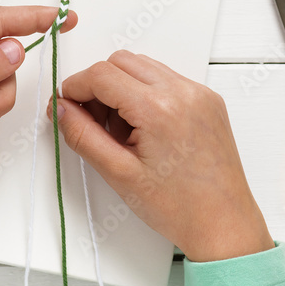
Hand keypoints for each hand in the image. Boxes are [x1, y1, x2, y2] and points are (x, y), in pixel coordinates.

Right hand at [55, 50, 271, 261]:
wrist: (223, 224)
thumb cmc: (178, 207)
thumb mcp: (118, 173)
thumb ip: (82, 135)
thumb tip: (61, 108)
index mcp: (159, 109)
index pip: (101, 75)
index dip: (75, 87)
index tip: (65, 106)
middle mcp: (183, 92)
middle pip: (121, 61)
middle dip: (98, 85)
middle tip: (91, 121)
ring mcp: (199, 93)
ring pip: (143, 66)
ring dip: (122, 87)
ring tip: (121, 130)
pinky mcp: (208, 100)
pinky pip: (166, 79)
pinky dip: (146, 93)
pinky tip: (143, 128)